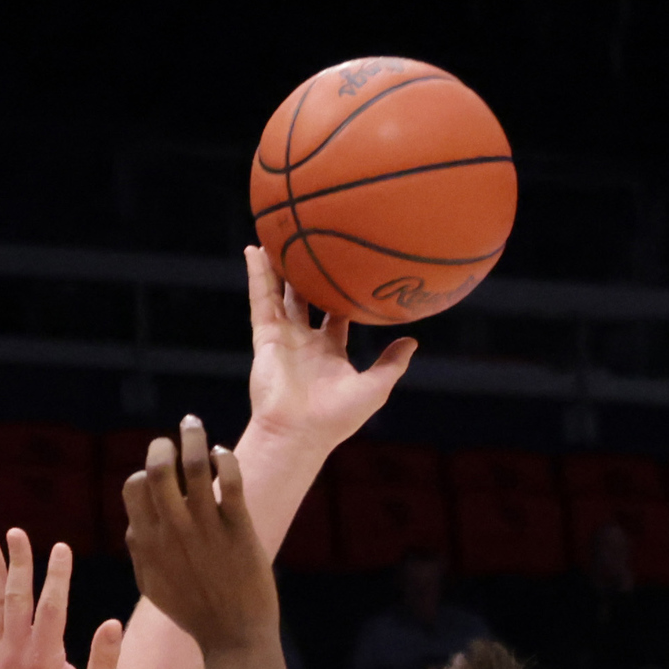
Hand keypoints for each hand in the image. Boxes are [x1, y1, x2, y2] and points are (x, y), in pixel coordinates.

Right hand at [124, 419, 277, 656]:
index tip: (158, 475)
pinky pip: (229, 479)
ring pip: (193, 463)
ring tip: (193, 425)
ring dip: (192, 436)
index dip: (142, 473)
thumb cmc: (194, 612)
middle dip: (161, 445)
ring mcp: (205, 528)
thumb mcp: (152, 585)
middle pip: (156, 468)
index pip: (133, 488)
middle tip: (173, 440)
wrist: (233, 637)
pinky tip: (222, 455)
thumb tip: (134, 524)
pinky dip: (223, 457)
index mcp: (148, 542)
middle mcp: (172, 531)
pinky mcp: (238, 528)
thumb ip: (140, 551)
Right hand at [244, 244, 416, 458]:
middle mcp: (305, 343)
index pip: (336, 315)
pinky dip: (257, 275)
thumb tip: (413, 340)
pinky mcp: (266, 338)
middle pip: (306, 300)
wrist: (299, 433)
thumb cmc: (337, 418)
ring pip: (280, 294)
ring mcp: (284, 339)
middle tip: (314, 245)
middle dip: (308, 275)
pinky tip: (256, 249)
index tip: (350, 268)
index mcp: (329, 353)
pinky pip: (261, 300)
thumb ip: (392, 363)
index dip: (342, 292)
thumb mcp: (375, 387)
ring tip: (280, 235)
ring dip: (279, 267)